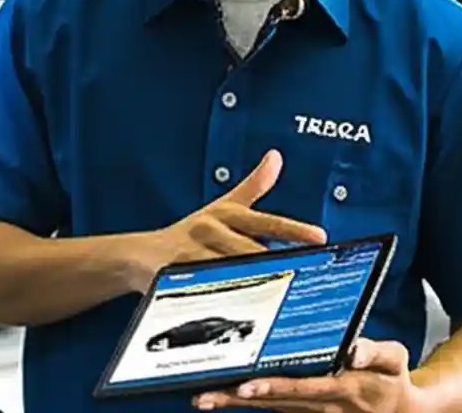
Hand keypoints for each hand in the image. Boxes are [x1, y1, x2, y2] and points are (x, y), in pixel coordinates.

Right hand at [131, 150, 326, 290]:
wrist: (141, 255)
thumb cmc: (189, 234)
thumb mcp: (222, 207)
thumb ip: (252, 186)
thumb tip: (276, 157)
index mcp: (225, 213)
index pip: (266, 221)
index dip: (294, 230)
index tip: (320, 237)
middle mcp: (209, 228)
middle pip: (251, 250)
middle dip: (277, 263)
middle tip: (306, 274)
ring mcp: (191, 250)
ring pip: (230, 268)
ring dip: (253, 281)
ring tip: (281, 293)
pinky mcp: (174, 271)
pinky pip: (205, 284)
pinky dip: (223, 294)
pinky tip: (242, 305)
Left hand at [191, 338, 418, 411]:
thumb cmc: (392, 381)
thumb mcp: (396, 360)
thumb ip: (376, 353)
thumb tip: (354, 349)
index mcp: (344, 388)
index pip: (303, 387)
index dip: (275, 387)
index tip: (248, 384)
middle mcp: (321, 405)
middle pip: (274, 401)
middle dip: (239, 398)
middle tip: (206, 395)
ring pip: (266, 408)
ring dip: (234, 404)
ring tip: (202, 398)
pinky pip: (270, 410)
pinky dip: (245, 404)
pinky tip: (220, 397)